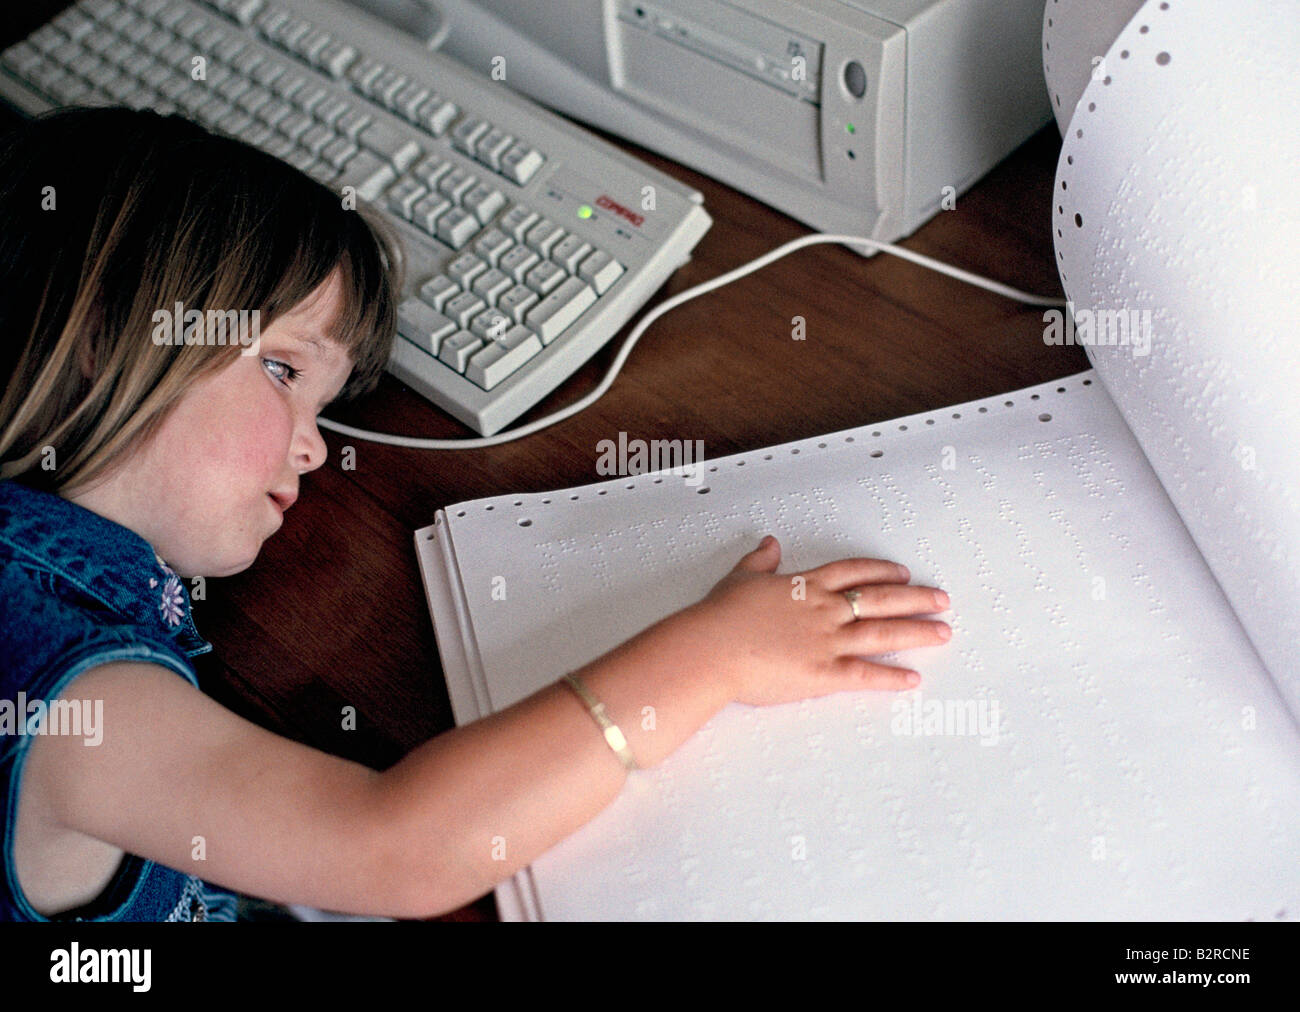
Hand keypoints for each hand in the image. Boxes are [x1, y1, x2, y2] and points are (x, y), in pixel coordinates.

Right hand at [683, 534, 950, 705]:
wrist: (712, 648)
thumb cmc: (720, 617)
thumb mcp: (740, 578)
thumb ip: (760, 561)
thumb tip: (769, 544)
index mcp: (806, 587)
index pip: (854, 573)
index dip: (881, 572)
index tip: (901, 573)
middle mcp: (825, 611)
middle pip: (881, 600)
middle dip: (916, 599)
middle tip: (941, 599)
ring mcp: (828, 642)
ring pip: (883, 633)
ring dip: (917, 632)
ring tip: (942, 632)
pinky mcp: (824, 674)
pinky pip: (866, 675)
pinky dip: (891, 678)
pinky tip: (912, 679)